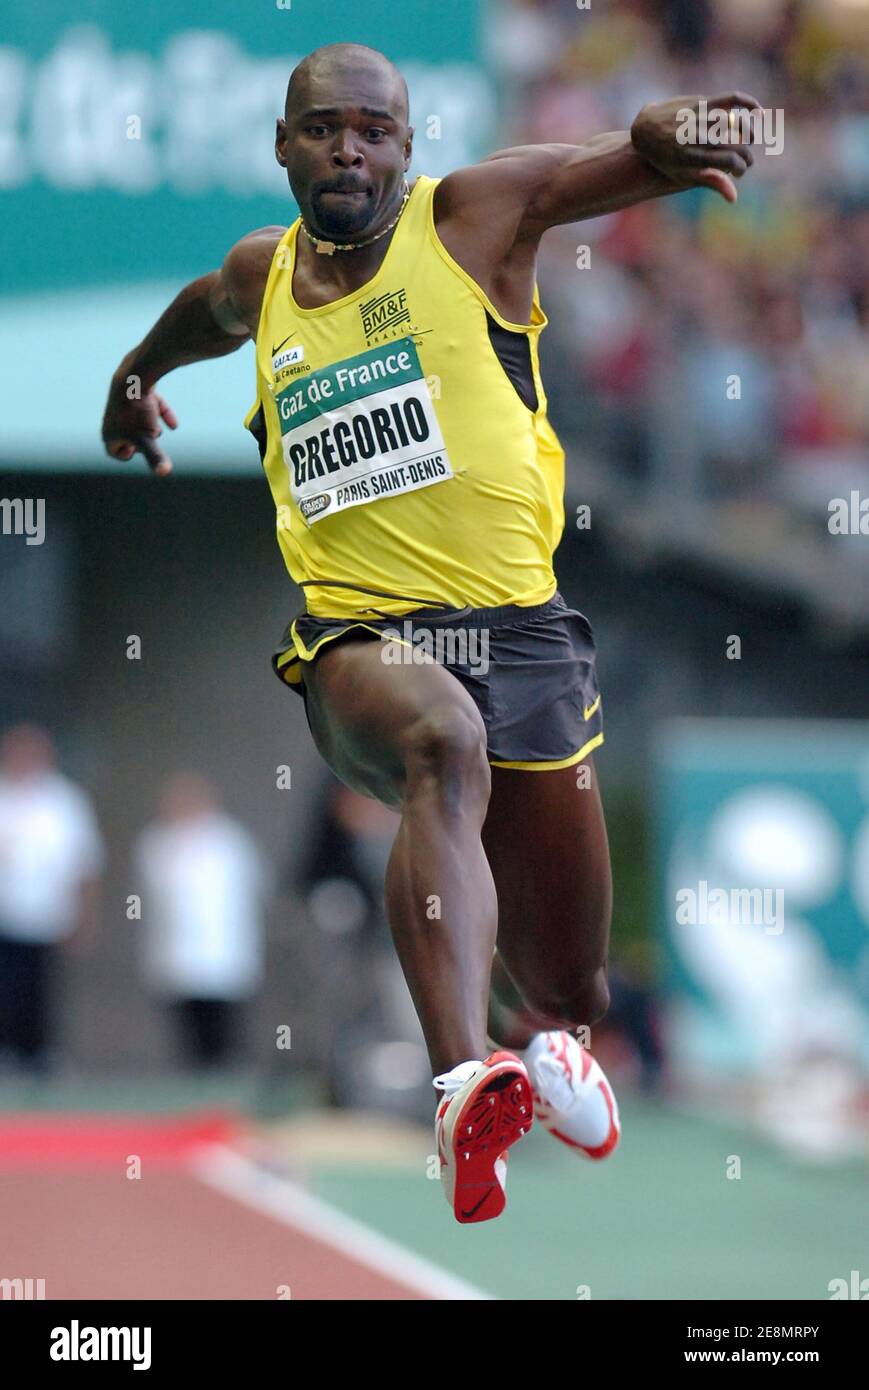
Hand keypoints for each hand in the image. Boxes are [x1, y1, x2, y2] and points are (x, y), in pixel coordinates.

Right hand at [101, 369, 177, 475]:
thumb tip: (164, 472)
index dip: (123, 455)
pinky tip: (174, 424)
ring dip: (146, 427)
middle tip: (148, 444)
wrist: (133, 378)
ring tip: (156, 431)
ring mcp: (124, 404)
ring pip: (134, 420)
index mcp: (110, 432)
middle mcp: (114, 418)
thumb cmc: (136, 412)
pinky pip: (148, 406)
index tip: (135, 453)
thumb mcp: (147, 438)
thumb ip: (155, 457)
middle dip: (137, 442)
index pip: (113, 450)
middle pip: (123, 435)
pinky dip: (160, 414)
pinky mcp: (136, 392)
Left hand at [631, 92, 760, 203]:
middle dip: (747, 155)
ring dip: (748, 133)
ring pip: (736, 123)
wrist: (645, 128)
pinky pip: (731, 98)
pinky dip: (748, 103)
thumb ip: (710, 182)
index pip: (730, 161)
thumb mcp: (683, 175)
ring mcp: (700, 117)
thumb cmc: (665, 158)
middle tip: (747, 160)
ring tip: (747, 141)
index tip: (740, 171)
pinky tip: (758, 113)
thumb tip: (734, 198)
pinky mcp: (701, 101)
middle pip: (736, 143)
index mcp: (693, 157)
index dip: (741, 167)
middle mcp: (697, 136)